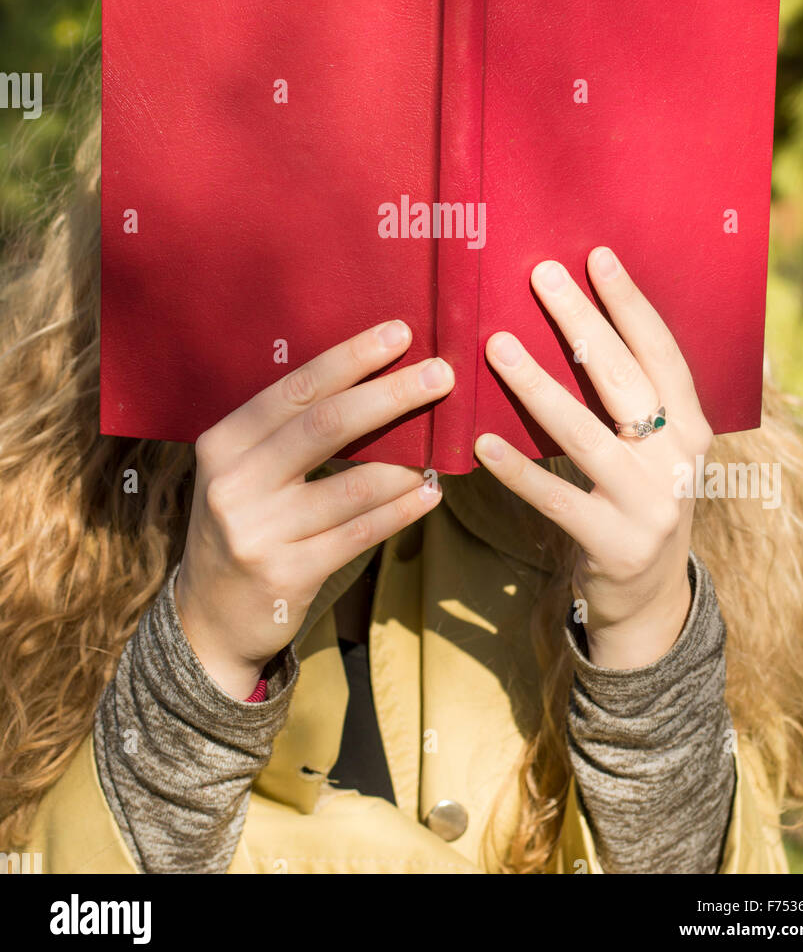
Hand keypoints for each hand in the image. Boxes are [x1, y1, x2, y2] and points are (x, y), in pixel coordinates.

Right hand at [175, 322, 453, 697]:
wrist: (208, 618)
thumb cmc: (244, 523)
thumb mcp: (244, 470)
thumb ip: (288, 431)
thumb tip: (372, 378)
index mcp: (223, 442)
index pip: (296, 388)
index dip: (351, 358)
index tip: (401, 333)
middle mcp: (234, 483)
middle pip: (327, 425)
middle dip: (391, 395)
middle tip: (441, 374)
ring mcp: (259, 532)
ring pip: (353, 485)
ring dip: (408, 463)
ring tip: (444, 444)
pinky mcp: (287, 573)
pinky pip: (361, 533)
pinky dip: (401, 510)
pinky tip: (429, 493)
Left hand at [474, 248, 712, 669]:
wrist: (650, 598)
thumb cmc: (637, 498)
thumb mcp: (652, 449)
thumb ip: (629, 398)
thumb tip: (574, 318)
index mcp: (692, 426)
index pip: (661, 352)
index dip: (630, 303)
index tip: (596, 255)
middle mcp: (679, 461)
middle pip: (624, 380)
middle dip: (581, 323)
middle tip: (540, 276)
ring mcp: (651, 504)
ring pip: (586, 435)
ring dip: (538, 387)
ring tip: (496, 346)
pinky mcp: (615, 544)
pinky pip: (558, 499)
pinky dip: (519, 470)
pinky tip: (482, 443)